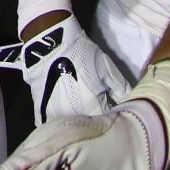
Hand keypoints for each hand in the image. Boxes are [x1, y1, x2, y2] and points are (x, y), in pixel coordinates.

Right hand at [0, 14, 130, 124]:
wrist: (50, 43)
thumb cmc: (82, 54)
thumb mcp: (108, 68)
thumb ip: (120, 89)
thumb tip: (130, 105)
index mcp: (92, 106)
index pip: (107, 122)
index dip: (112, 119)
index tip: (114, 115)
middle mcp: (72, 114)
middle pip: (86, 127)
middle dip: (93, 123)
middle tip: (98, 116)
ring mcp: (53, 112)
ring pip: (67, 127)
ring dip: (74, 125)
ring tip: (80, 119)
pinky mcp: (39, 106)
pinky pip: (46, 122)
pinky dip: (54, 124)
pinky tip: (59, 121)